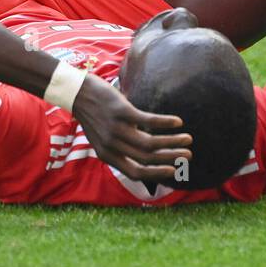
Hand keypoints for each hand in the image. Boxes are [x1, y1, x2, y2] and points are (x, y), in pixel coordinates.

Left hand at [72, 74, 192, 182]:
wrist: (77, 92)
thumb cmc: (93, 115)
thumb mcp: (102, 138)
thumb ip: (120, 148)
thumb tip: (144, 154)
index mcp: (107, 155)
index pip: (135, 172)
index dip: (156, 174)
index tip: (173, 171)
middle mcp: (111, 145)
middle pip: (147, 158)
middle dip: (171, 158)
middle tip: (188, 156)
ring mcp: (116, 129)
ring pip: (150, 143)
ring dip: (172, 142)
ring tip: (188, 139)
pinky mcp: (121, 112)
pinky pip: (148, 121)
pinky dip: (165, 123)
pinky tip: (178, 121)